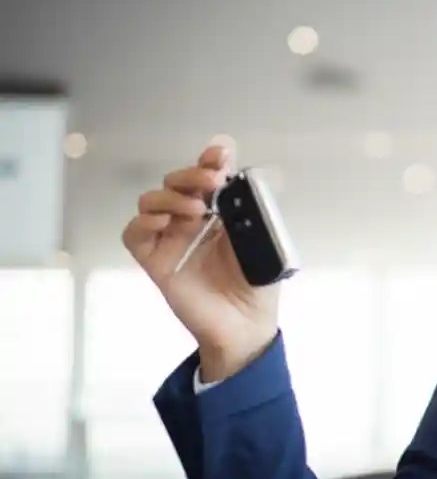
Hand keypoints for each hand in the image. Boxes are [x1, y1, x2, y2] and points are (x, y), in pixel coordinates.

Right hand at [121, 145, 280, 380]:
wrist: (246, 326)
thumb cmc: (256, 287)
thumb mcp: (261, 245)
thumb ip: (249, 214)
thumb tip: (238, 185)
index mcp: (219, 213)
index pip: (207, 177)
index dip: (210, 161)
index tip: (220, 152)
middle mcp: (192, 222)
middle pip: (176, 183)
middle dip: (191, 174)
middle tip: (211, 182)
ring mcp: (171, 240)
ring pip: (151, 201)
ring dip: (170, 196)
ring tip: (196, 209)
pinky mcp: (154, 262)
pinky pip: (134, 234)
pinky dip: (143, 222)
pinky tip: (164, 222)